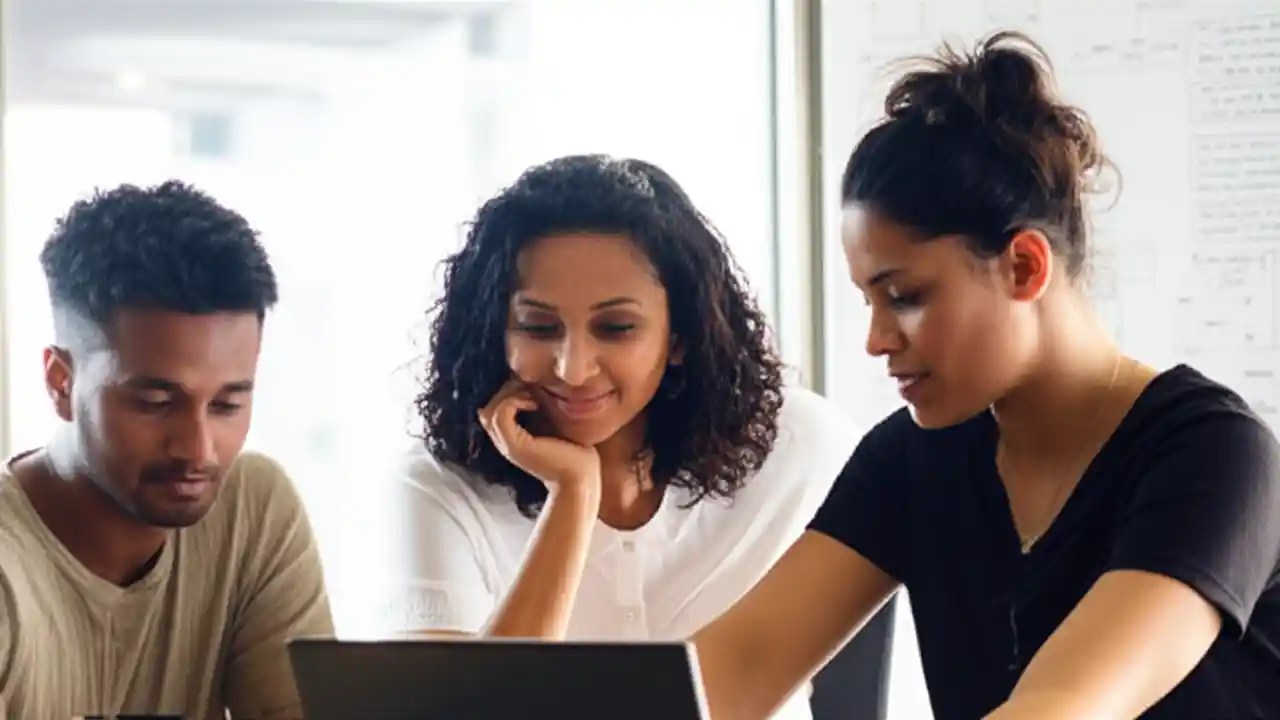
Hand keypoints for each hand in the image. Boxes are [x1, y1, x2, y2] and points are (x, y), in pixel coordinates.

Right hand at [478, 379, 601, 496]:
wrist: (581, 478)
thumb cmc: (576, 452)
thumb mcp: (556, 425)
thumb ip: (544, 412)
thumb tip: (539, 387)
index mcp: (512, 438)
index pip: (491, 410)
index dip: (506, 394)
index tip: (531, 391)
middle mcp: (505, 443)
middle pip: (486, 408)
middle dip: (506, 392)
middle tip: (530, 391)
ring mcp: (507, 445)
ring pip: (488, 410)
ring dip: (509, 395)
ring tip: (532, 398)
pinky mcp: (515, 446)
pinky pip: (500, 414)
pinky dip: (514, 402)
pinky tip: (534, 404)